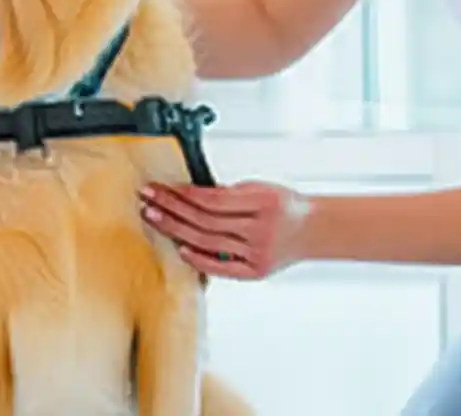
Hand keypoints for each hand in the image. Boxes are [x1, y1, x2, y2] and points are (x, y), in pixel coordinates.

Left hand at [138, 181, 311, 279]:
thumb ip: (229, 194)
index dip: (184, 194)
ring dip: (177, 230)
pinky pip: (221, 267)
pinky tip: (180, 248)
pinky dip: (198, 258)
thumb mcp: (261, 188)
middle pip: (206, 221)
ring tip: (155, 218)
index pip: (214, 200)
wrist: (312, 230)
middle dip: (172, 209)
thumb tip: (189, 195)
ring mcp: (258, 253)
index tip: (162, 188)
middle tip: (148, 200)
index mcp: (265, 202)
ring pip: (208, 242)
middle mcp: (262, 230)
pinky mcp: (255, 271)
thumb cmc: (284, 205)